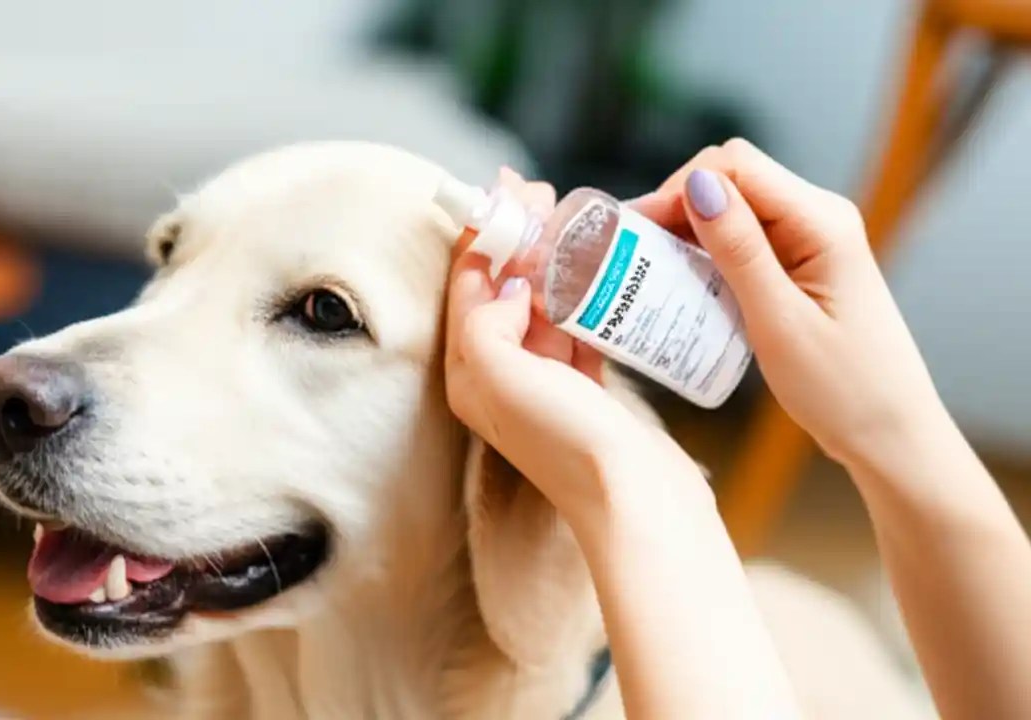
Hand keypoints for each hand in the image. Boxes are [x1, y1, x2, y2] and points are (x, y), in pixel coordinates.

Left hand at [445, 170, 711, 529]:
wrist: (637, 502)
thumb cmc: (565, 443)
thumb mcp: (499, 375)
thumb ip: (484, 320)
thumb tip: (509, 287)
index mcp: (470, 375)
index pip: (466, 286)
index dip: (484, 233)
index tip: (507, 189)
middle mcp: (500, 379)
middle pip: (500, 290)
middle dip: (517, 238)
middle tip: (540, 193)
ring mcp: (545, 385)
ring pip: (541, 306)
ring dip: (551, 260)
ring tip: (569, 218)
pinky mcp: (586, 392)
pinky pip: (578, 330)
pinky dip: (584, 295)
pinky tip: (598, 269)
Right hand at [631, 139, 944, 468]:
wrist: (889, 434)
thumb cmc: (843, 389)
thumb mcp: (779, 322)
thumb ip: (740, 251)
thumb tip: (699, 186)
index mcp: (823, 222)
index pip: (737, 166)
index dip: (680, 187)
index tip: (636, 230)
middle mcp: (819, 217)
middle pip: (733, 178)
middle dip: (677, 204)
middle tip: (633, 251)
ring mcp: (811, 239)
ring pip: (734, 207)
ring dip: (688, 229)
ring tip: (648, 268)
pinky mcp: (800, 264)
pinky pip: (744, 238)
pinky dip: (707, 251)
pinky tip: (683, 280)